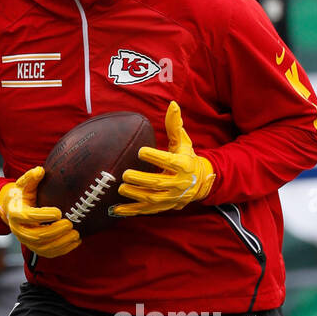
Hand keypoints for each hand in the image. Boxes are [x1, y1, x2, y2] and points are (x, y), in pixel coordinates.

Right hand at [0, 166, 80, 257]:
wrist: (13, 210)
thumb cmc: (22, 195)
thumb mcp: (24, 185)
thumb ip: (31, 178)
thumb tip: (40, 170)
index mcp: (15, 213)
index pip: (28, 217)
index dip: (43, 215)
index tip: (59, 212)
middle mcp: (19, 230)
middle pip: (37, 235)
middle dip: (55, 231)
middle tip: (70, 224)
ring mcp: (27, 242)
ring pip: (44, 248)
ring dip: (61, 243)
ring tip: (75, 234)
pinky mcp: (35, 248)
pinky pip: (49, 253)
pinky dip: (63, 249)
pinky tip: (75, 241)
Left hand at [112, 101, 214, 216]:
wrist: (200, 183)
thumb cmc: (187, 158)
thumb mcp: (183, 142)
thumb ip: (175, 125)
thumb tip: (173, 104)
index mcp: (184, 165)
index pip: (170, 162)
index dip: (156, 157)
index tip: (141, 151)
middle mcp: (179, 183)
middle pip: (159, 183)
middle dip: (142, 180)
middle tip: (125, 174)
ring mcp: (171, 197)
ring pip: (152, 199)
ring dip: (136, 195)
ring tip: (122, 188)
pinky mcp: (164, 206)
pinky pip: (146, 211)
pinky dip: (131, 211)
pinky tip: (116, 210)